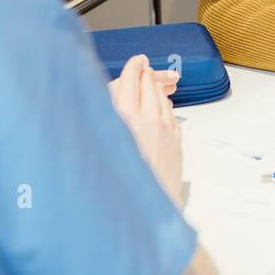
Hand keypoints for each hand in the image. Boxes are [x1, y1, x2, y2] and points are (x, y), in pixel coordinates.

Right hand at [109, 55, 182, 200]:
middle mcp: (148, 121)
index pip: (130, 81)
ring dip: (158, 89)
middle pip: (149, 87)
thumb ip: (101, 121)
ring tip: (153, 82)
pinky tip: (164, 108)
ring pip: (163, 101)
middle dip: (146, 74)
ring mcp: (165, 133)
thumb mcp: (98, 149)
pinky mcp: (176, 146)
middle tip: (143, 66)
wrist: (145, 214)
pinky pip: (172, 118)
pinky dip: (167, 108)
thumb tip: (98, 103)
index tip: (135, 60)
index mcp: (125, 118)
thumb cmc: (118, 187)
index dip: (133, 67)